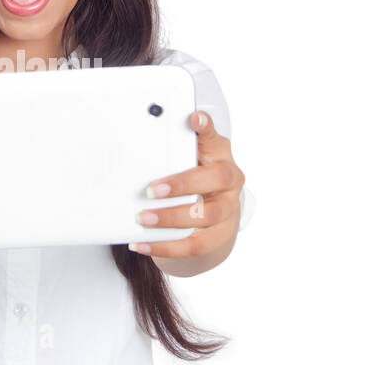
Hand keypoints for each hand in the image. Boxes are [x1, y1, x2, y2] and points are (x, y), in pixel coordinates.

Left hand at [131, 111, 244, 258]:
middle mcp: (229, 181)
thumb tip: (135, 149)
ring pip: (204, 216)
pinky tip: (142, 243)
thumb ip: (171, 154)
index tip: (194, 118)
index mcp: (219, 155)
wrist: (216, 213)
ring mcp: (227, 209)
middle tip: (151, 189)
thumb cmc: (196, 178)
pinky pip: (194, 245)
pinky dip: (165, 246)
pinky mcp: (220, 235)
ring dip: (170, 218)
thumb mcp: (189, 160)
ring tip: (143, 218)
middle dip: (182, 184)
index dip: (206, 128)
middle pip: (215, 179)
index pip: (214, 138)